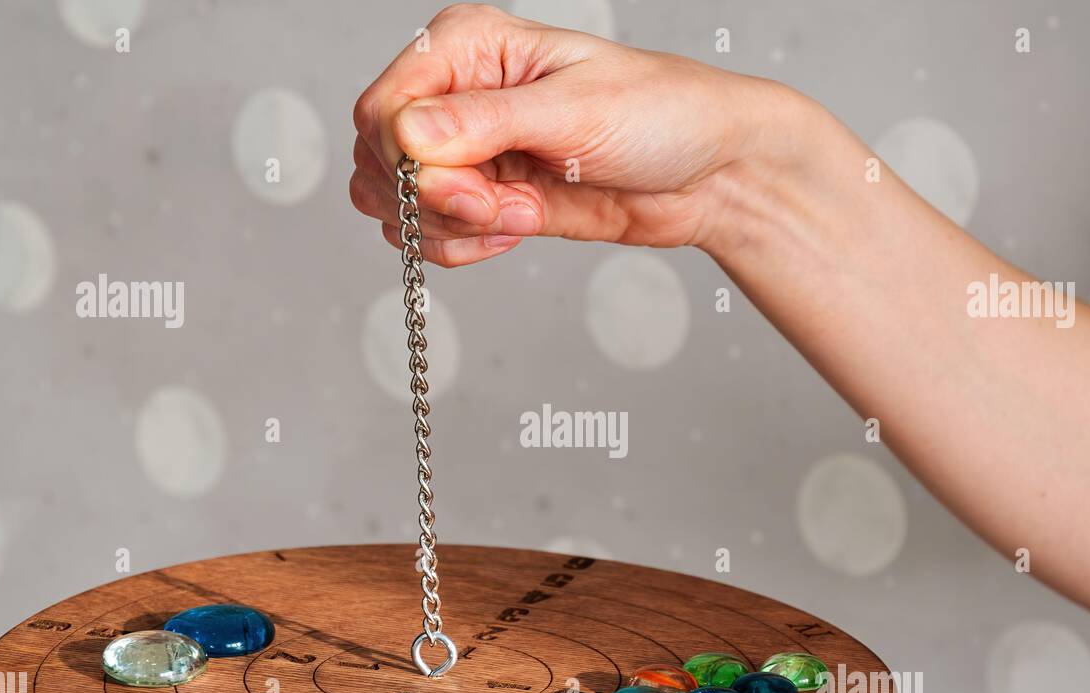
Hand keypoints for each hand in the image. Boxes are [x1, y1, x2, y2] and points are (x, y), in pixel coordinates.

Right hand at [350, 3, 804, 265]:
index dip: (406, 160)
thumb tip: (406, 135)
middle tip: (500, 204)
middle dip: (435, 201)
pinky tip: (517, 230)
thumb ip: (485, 124)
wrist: (708, 174)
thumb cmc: (659, 115)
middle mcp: (456, 97)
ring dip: (454, 229)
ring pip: (400, 207)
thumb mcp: (575, 111)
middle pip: (381, 163)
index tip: (466, 184)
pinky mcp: (484, 200)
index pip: (382, 108)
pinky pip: (433, 236)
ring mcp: (466, 153)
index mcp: (467, 48)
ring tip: (521, 215)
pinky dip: (465, 247)